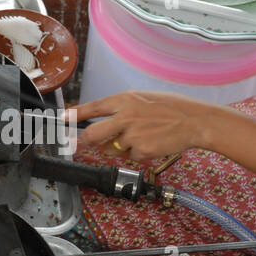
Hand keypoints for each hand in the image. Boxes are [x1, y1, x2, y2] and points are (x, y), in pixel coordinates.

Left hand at [71, 91, 221, 160]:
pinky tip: (152, 143)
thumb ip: (122, 108)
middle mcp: (124, 116)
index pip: (92, 107)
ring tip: (141, 137)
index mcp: (125, 100)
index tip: (62, 119)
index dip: (74, 115)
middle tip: (80, 144)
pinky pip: (130, 157)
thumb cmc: (171, 108)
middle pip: (92, 134)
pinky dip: (137, 154)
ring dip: (119, 148)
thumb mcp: (143, 99)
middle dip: (84, 142)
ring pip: (112, 149)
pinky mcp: (140, 150)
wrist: (193, 121)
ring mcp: (131, 135)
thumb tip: (103, 118)